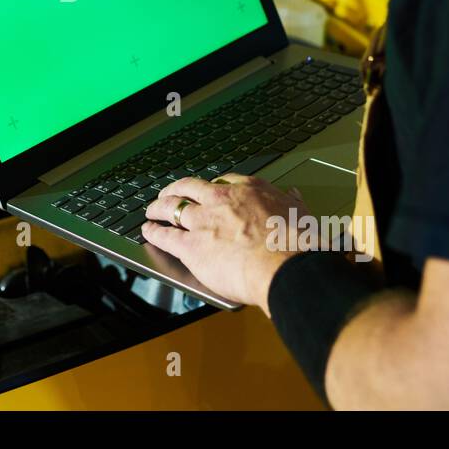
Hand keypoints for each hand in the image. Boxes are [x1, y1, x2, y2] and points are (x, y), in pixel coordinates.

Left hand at [142, 174, 310, 312]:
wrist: (287, 267)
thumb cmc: (297, 244)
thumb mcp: (300, 213)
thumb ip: (292, 202)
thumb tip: (293, 195)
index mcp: (247, 190)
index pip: (223, 181)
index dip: (212, 187)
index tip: (208, 190)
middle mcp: (221, 201)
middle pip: (190, 188)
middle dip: (176, 189)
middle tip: (169, 192)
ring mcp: (203, 222)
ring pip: (172, 207)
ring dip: (159, 208)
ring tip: (152, 210)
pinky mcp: (191, 247)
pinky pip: (165, 236)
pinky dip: (153, 233)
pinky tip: (148, 231)